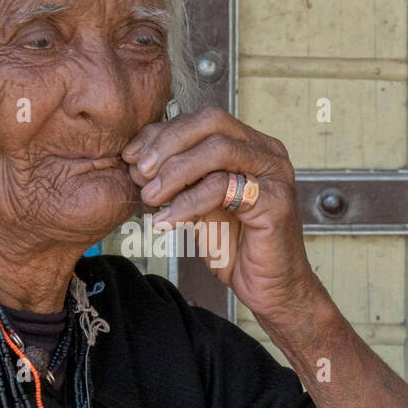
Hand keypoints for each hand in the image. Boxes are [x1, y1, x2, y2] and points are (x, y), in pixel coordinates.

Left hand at [120, 104, 321, 322]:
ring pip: (217, 150)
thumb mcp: (198, 203)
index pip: (201, 120)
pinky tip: (168, 220)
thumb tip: (138, 158)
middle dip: (168, 143)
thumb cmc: (236, 246)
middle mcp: (266, 151)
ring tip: (151, 197)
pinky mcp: (275, 199)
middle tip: (140, 171)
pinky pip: (223, 188)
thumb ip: (180, 177)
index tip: (132, 157)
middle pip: (212, 122)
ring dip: (175, 172)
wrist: (269, 287)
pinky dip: (188, 202)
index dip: (162, 134)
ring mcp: (274, 173)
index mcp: (249, 145)